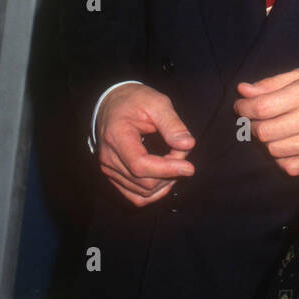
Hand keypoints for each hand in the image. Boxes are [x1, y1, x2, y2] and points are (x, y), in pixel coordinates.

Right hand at [96, 83, 194, 206]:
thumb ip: (172, 124)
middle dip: (171, 172)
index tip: (189, 167)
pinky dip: (155, 192)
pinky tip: (165, 176)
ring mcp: (109, 170)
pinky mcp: (114, 177)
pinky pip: (137, 197)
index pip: (140, 165)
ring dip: (166, 182)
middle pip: (144, 182)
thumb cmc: (135, 100)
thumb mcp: (157, 102)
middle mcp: (108, 158)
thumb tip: (188, 145)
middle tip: (181, 152)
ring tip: (174, 160)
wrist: (113, 104)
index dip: (167, 169)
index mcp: (116, 136)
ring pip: (143, 193)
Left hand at [234, 68, 298, 175]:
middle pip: (263, 132)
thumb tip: (243, 91)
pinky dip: (282, 157)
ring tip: (276, 128)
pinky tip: (289, 143)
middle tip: (257, 117)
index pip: (262, 108)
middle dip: (252, 124)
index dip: (244, 108)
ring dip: (268, 140)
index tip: (241, 106)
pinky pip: (288, 166)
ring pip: (273, 150)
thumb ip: (272, 84)